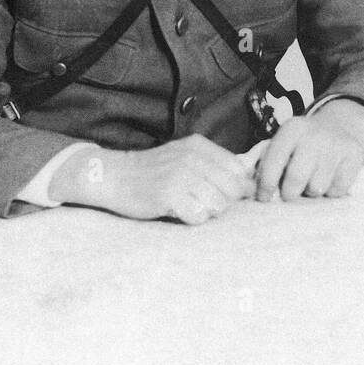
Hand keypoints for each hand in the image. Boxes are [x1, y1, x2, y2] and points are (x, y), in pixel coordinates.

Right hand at [51, 136, 253, 223]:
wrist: (115, 176)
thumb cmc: (154, 171)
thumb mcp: (184, 156)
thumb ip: (213, 164)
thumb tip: (249, 181)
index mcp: (199, 145)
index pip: (238, 169)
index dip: (237, 187)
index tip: (226, 195)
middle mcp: (192, 157)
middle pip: (232, 189)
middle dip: (224, 201)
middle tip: (205, 203)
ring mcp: (180, 175)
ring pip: (218, 204)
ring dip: (209, 211)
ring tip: (192, 207)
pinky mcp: (169, 195)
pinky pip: (199, 216)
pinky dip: (194, 218)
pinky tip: (181, 212)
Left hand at [255, 101, 363, 201]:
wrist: (340, 126)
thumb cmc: (303, 143)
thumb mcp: (286, 142)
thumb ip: (270, 163)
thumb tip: (258, 191)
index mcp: (292, 129)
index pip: (275, 160)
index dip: (266, 183)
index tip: (263, 197)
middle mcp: (315, 135)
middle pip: (296, 177)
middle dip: (289, 193)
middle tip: (289, 194)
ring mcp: (336, 145)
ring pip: (317, 188)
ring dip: (311, 191)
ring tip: (312, 180)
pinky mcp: (355, 157)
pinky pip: (337, 190)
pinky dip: (331, 191)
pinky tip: (329, 178)